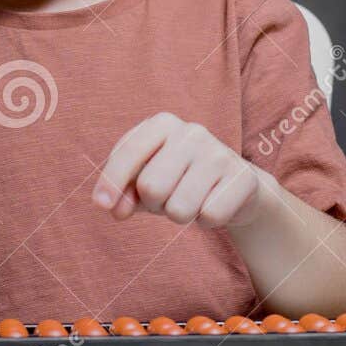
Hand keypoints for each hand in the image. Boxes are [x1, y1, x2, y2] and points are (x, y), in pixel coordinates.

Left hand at [92, 112, 272, 228]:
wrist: (234, 187)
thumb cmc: (179, 180)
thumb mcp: (146, 179)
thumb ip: (122, 190)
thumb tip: (113, 208)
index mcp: (163, 124)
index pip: (129, 152)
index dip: (111, 182)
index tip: (102, 206)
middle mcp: (192, 132)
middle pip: (151, 187)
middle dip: (154, 205)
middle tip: (167, 200)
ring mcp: (220, 153)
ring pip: (180, 209)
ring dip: (180, 216)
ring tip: (191, 202)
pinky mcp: (243, 177)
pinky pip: (209, 217)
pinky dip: (206, 221)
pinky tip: (213, 205)